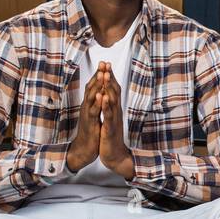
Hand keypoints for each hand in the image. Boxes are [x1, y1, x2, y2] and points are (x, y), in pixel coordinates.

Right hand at [66, 63, 108, 172]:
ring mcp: (87, 114)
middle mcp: (86, 107)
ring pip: (91, 97)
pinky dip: (97, 103)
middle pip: (91, 88)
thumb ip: (95, 104)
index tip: (104, 63)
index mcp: (89, 104)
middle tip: (103, 62)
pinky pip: (93, 111)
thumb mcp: (93, 115)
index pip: (94, 86)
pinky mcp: (90, 123)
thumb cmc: (90, 132)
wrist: (84, 149)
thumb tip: (99, 92)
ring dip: (97, 85)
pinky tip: (100, 95)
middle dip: (98, 75)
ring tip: (102, 74)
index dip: (99, 74)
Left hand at [97, 64, 134, 179]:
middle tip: (106, 63)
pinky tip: (103, 96)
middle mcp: (116, 112)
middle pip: (114, 91)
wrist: (115, 155)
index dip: (109, 76)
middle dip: (109, 77)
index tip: (106, 64)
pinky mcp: (110, 128)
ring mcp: (114, 119)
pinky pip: (108, 115)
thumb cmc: (111, 137)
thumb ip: (110, 108)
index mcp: (114, 109)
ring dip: (108, 87)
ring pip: (112, 100)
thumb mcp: (110, 120)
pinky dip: (106, 104)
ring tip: (105, 75)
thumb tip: (110, 95)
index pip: (113, 90)